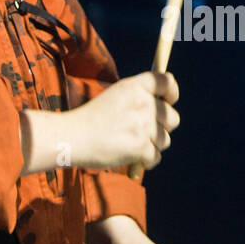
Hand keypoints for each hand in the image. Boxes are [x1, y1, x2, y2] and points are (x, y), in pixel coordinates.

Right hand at [65, 71, 179, 170]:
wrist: (72, 137)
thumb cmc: (91, 119)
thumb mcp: (115, 96)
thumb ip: (139, 96)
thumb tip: (165, 101)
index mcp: (135, 86)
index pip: (167, 82)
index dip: (172, 93)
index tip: (168, 101)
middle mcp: (142, 103)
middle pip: (172, 118)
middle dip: (162, 128)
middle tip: (142, 132)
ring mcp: (143, 126)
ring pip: (165, 140)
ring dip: (152, 146)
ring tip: (132, 145)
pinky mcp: (140, 147)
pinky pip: (156, 157)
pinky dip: (145, 161)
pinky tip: (132, 158)